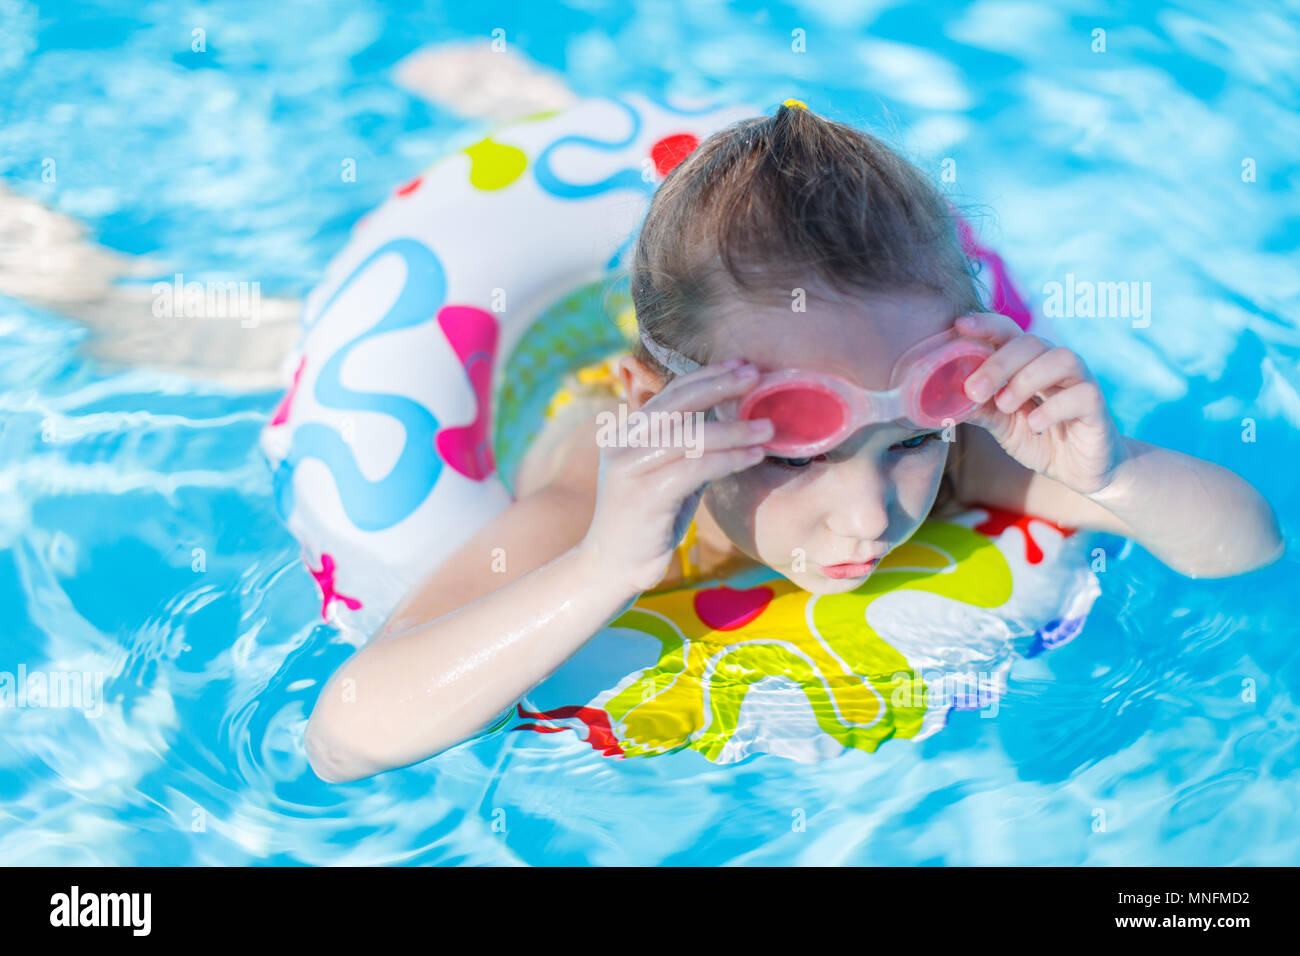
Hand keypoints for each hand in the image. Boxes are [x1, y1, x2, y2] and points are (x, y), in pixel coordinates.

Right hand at [579, 359, 771, 593]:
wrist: (613, 567)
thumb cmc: (648, 521)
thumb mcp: (668, 475)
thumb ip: (689, 448)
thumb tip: (732, 419)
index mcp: (625, 432)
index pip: (670, 393)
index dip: (706, 376)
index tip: (742, 366)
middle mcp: (621, 443)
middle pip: (677, 403)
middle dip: (720, 386)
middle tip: (757, 375)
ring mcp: (628, 468)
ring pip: (690, 436)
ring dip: (734, 430)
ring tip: (768, 428)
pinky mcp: (643, 494)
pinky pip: (694, 468)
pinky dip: (728, 459)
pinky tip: (753, 457)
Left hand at [956, 312, 1125, 494]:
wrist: (1079, 470)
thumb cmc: (1039, 438)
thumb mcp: (1001, 424)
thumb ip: (979, 408)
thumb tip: (942, 397)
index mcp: (1028, 362)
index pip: (1008, 331)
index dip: (986, 324)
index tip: (959, 325)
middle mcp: (1055, 365)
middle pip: (1030, 342)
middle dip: (998, 364)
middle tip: (973, 390)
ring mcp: (1080, 382)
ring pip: (1061, 359)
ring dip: (1026, 379)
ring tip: (1005, 406)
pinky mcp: (1097, 406)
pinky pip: (1081, 395)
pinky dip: (1053, 408)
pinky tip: (1035, 425)